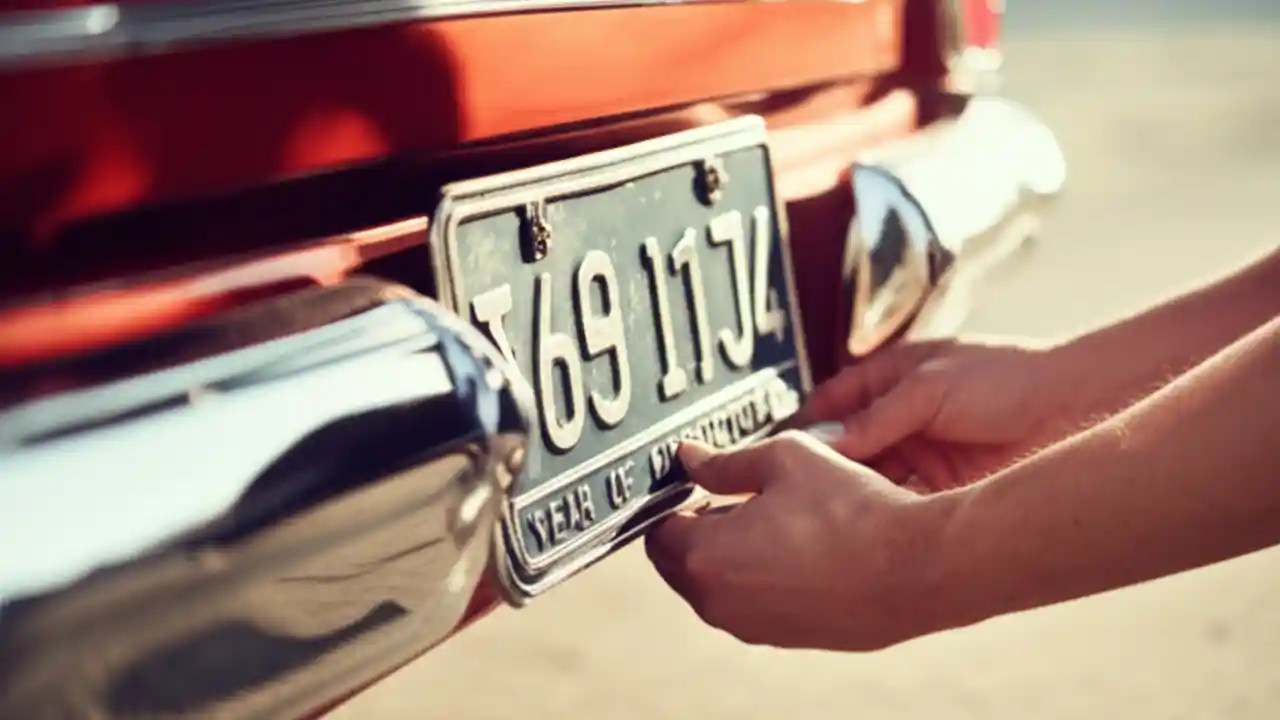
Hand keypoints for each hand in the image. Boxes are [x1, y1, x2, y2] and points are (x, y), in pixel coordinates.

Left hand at [646, 434, 955, 650]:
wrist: (916, 568)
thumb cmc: (851, 510)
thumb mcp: (784, 459)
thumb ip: (725, 461)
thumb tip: (689, 458)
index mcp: (705, 557)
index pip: (658, 529)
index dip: (673, 499)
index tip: (693, 480)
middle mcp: (719, 603)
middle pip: (679, 562)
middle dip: (692, 528)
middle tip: (725, 495)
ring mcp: (751, 627)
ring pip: (715, 586)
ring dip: (725, 553)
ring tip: (767, 517)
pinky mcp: (783, 638)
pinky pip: (749, 603)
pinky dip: (755, 577)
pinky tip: (794, 546)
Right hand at [790, 338, 1068, 490]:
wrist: (1075, 409)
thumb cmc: (1010, 377)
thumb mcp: (929, 389)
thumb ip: (876, 418)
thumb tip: (828, 444)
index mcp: (890, 378)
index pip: (829, 403)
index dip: (802, 427)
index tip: (776, 452)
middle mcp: (899, 417)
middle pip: (844, 447)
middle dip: (821, 467)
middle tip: (794, 491)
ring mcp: (919, 454)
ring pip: (867, 478)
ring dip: (850, 492)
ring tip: (825, 511)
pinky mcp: (939, 487)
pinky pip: (897, 501)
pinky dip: (880, 510)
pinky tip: (865, 522)